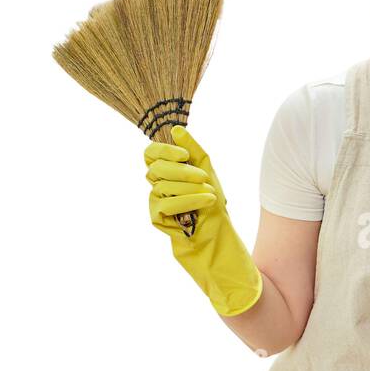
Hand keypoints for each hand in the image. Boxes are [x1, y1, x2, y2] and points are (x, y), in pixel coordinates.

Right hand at [144, 125, 262, 316]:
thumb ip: (194, 151)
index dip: (163, 150)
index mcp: (167, 172)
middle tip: (204, 177)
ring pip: (161, 185)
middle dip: (182, 170)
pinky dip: (187, 200)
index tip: (184, 154)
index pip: (150, 154)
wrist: (218, 240)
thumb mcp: (209, 174)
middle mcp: (157, 186)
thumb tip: (177, 130)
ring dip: (189, 187)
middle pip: (155, 168)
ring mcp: (155, 203)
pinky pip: (164, 204)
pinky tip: (206, 202)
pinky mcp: (157, 220)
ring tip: (209, 194)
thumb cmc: (214, 208)